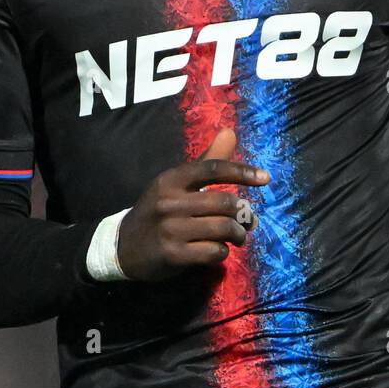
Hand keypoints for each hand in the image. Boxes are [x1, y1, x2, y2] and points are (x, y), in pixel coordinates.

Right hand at [116, 128, 267, 281]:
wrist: (123, 247)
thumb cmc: (158, 211)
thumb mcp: (175, 183)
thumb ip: (206, 160)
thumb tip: (230, 132)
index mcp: (171, 179)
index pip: (213, 169)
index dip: (242, 172)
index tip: (265, 179)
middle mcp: (169, 202)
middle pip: (224, 203)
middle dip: (243, 214)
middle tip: (248, 221)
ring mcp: (170, 229)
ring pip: (223, 229)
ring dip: (238, 235)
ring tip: (238, 237)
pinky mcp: (172, 255)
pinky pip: (214, 252)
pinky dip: (222, 252)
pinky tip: (218, 251)